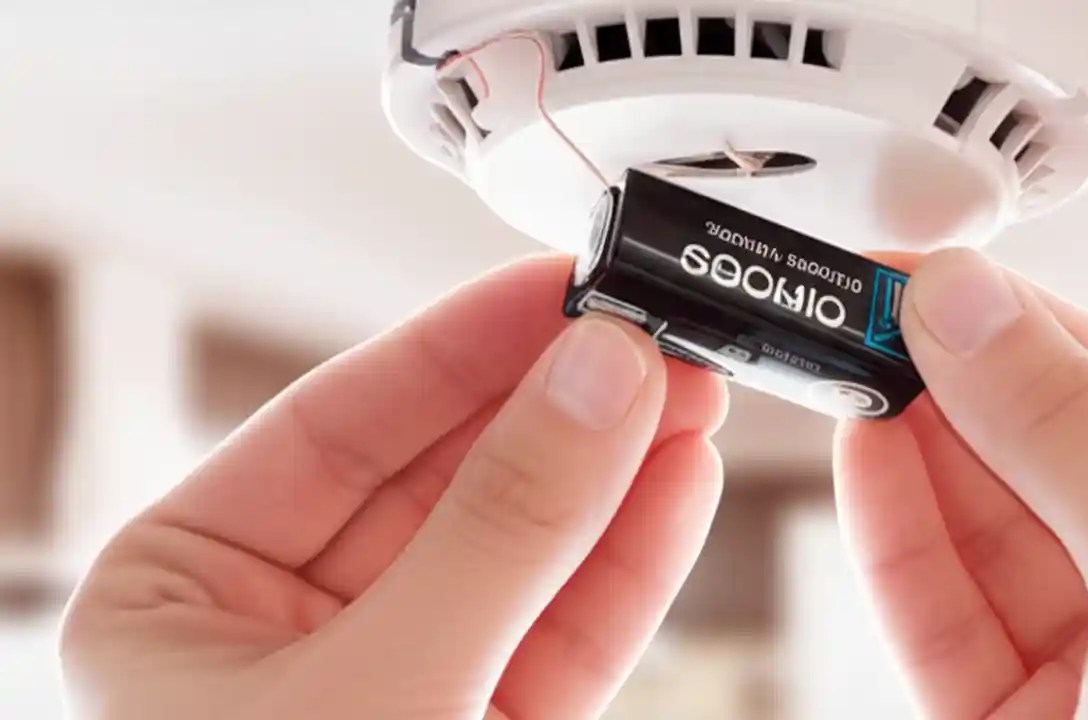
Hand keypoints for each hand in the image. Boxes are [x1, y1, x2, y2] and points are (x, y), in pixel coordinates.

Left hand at [60, 256, 728, 719]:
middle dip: (557, 404)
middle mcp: (285, 625)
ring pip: (517, 545)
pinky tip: (679, 482)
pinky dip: (628, 558)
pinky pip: (560, 626)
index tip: (565, 287)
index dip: (463, 344)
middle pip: (445, 474)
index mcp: (186, 592)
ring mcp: (393, 676)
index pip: (344, 422)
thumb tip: (596, 379)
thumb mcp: (384, 691)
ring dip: (611, 469)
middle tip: (651, 331)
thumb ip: (498, 532)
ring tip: (688, 390)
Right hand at [836, 250, 1087, 718]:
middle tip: (875, 309)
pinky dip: (892, 536)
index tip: (947, 281)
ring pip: (986, 538)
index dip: (1050, 333)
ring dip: (911, 446)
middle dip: (961, 382)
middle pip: (1059, 468)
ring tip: (851, 364)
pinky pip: (939, 618)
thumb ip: (1084, 449)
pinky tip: (865, 455)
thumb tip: (976, 312)